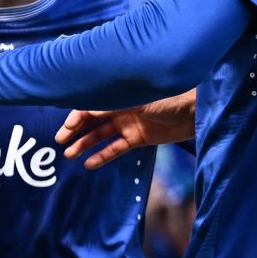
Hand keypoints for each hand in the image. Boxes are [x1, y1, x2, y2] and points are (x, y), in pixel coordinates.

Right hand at [56, 89, 195, 168]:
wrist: (197, 109)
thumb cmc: (170, 96)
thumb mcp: (138, 99)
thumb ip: (112, 104)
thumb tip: (86, 108)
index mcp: (119, 93)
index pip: (90, 105)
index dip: (75, 117)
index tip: (65, 130)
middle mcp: (121, 107)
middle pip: (92, 120)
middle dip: (75, 130)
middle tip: (59, 142)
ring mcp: (130, 123)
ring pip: (101, 135)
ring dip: (85, 144)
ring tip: (69, 155)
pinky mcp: (140, 138)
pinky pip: (117, 148)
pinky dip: (103, 156)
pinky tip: (89, 164)